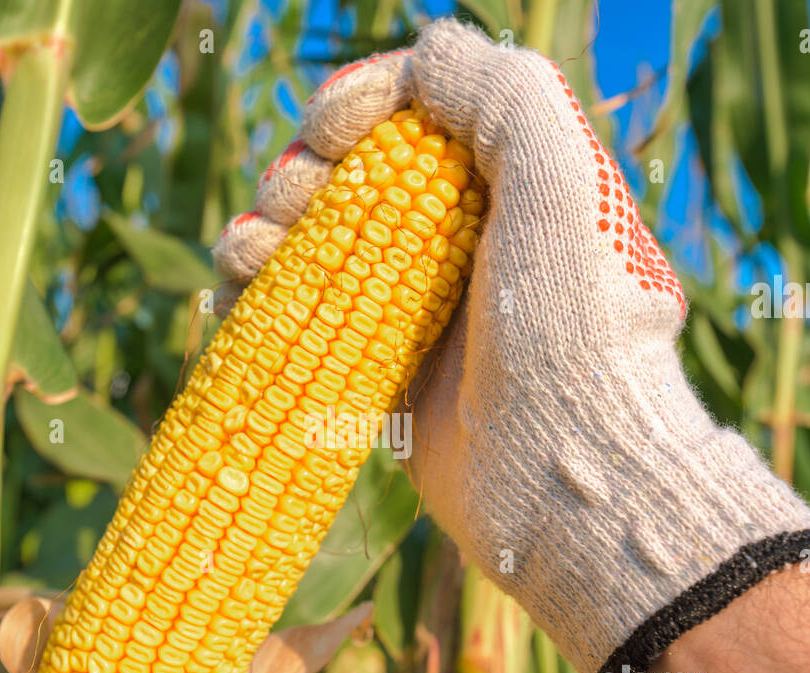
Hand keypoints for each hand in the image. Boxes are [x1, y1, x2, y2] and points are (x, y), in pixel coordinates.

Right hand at [213, 19, 809, 672]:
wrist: (562, 476)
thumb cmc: (571, 328)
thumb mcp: (560, 185)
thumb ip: (504, 94)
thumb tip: (426, 58)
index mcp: (509, 185)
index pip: (418, 113)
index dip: (363, 101)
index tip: (334, 125)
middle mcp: (462, 239)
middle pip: (354, 172)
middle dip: (306, 168)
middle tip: (295, 198)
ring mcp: (417, 306)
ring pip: (317, 241)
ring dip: (268, 227)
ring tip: (255, 249)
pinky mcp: (380, 369)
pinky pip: (304, 313)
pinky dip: (259, 293)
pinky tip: (238, 289)